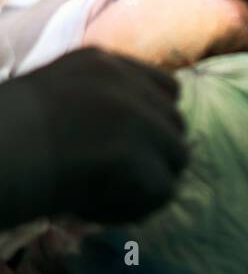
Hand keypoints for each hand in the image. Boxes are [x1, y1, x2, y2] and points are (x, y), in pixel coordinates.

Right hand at [0, 48, 188, 225]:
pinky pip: (158, 192)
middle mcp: (124, 82)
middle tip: (108, 186)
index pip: (165, 90)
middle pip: (175, 125)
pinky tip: (86, 210)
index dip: (152, 127)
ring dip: (141, 187)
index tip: (124, 154)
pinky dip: (126, 210)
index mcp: (100, 63)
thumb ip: (89, 109)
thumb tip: (121, 146)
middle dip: (149, 160)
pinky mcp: (132, 154)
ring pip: (174, 160)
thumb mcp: (46, 101)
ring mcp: (133, 115)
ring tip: (95, 200)